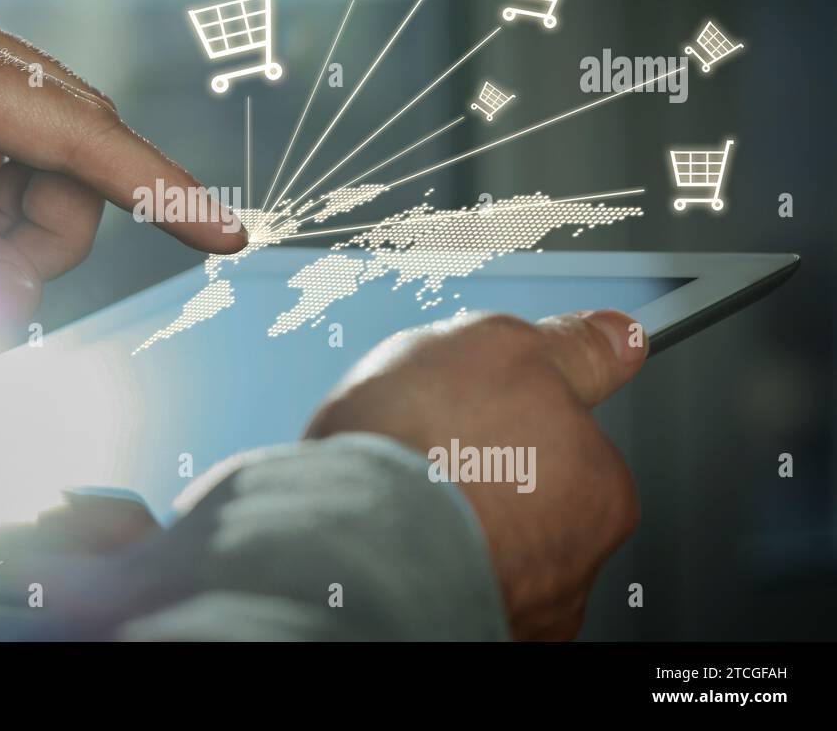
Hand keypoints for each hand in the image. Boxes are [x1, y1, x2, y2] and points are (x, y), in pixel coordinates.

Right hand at [304, 310, 646, 639]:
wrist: (346, 536)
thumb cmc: (420, 446)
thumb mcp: (501, 348)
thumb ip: (568, 347)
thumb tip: (620, 336)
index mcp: (601, 490)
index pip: (570, 440)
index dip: (509, 410)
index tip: (469, 406)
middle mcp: (573, 561)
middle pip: (528, 495)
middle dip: (482, 467)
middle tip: (429, 442)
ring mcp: (520, 606)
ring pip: (485, 543)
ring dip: (450, 516)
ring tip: (397, 487)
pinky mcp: (458, 630)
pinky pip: (443, 581)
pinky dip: (421, 558)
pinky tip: (389, 531)